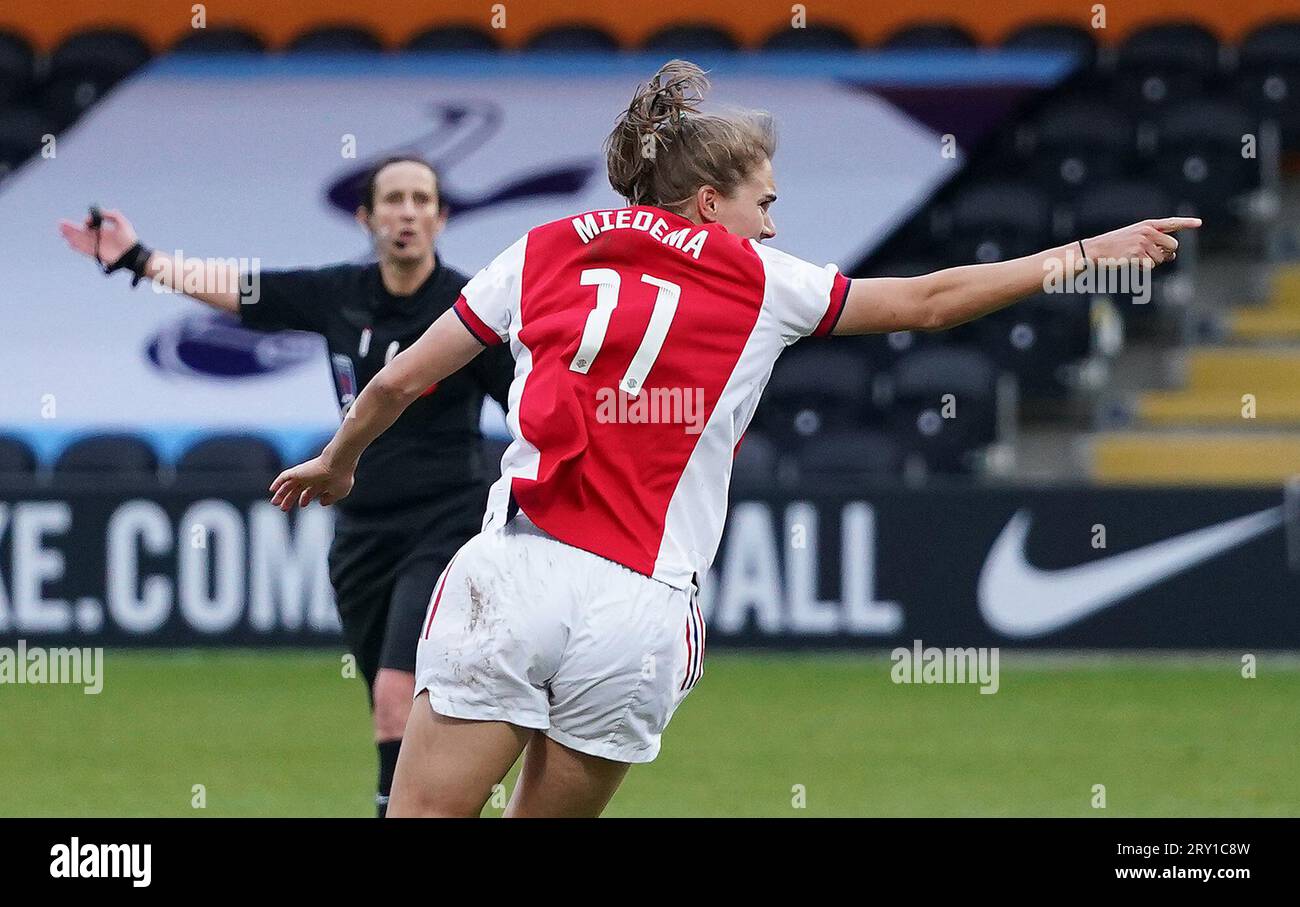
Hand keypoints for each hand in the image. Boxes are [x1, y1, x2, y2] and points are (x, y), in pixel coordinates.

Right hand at [57, 208, 138, 264]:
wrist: (133, 253)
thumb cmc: (129, 238)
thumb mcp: (121, 221)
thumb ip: (110, 214)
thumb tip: (96, 217)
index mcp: (103, 231)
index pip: (88, 227)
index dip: (80, 225)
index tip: (77, 222)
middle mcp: (99, 239)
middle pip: (81, 234)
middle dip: (71, 230)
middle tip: (60, 225)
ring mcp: (97, 247)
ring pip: (81, 241)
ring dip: (72, 237)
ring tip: (62, 233)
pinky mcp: (98, 254)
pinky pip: (85, 250)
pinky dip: (77, 247)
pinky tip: (70, 243)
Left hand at [269, 455, 353, 510]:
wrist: (338, 464)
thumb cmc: (341, 478)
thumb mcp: (339, 492)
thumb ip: (330, 499)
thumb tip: (321, 503)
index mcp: (322, 482)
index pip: (310, 490)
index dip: (305, 498)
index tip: (302, 505)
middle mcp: (312, 478)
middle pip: (297, 489)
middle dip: (290, 499)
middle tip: (283, 508)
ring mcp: (304, 474)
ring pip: (289, 484)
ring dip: (281, 494)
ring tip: (274, 503)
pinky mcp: (297, 472)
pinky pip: (284, 477)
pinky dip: (277, 482)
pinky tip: (272, 490)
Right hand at [1083, 217, 1201, 267]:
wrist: (1096, 250)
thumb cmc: (1116, 246)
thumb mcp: (1136, 238)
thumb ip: (1155, 243)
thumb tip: (1173, 256)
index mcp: (1148, 225)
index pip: (1171, 223)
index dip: (1186, 223)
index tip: (1199, 223)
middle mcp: (1148, 232)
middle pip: (1172, 246)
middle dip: (1166, 253)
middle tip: (1151, 254)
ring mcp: (1143, 243)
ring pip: (1161, 259)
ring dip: (1152, 262)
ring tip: (1135, 258)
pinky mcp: (1137, 255)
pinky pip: (1150, 266)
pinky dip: (1144, 268)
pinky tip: (1132, 263)